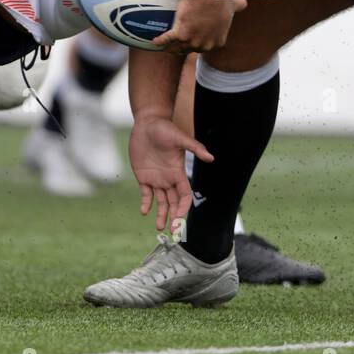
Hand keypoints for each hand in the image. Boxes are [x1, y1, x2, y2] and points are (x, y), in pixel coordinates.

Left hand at [129, 116, 211, 232]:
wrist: (147, 123)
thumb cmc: (165, 129)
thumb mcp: (180, 138)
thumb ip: (195, 148)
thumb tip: (211, 158)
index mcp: (178, 173)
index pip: (185, 195)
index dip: (184, 207)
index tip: (180, 218)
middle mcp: (168, 179)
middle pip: (174, 203)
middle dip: (175, 217)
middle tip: (173, 231)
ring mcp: (156, 178)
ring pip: (161, 202)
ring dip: (161, 215)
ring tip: (159, 228)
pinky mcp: (143, 176)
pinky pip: (145, 194)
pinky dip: (146, 203)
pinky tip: (144, 211)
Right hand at [152, 0, 245, 52]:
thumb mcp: (231, 4)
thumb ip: (238, 5)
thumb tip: (243, 2)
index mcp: (218, 41)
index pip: (207, 47)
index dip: (200, 43)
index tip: (194, 40)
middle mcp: (205, 45)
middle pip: (192, 50)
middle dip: (185, 48)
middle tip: (179, 43)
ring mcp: (192, 41)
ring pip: (179, 47)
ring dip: (172, 47)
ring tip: (167, 45)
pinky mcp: (180, 34)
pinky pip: (167, 40)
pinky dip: (160, 41)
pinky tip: (155, 41)